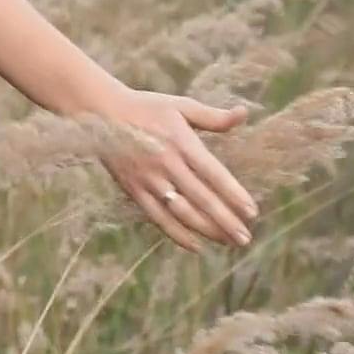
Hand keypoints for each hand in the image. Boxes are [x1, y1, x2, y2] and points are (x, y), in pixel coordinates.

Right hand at [86, 89, 256, 252]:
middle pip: (201, 198)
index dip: (233, 194)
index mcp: (180, 142)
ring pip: (182, 211)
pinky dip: (177, 234)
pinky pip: (158, 217)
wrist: (100, 112)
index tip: (252, 212)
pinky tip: (196, 246)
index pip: (213, 173)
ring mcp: (148, 179)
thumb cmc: (146, 107)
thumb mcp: (180, 106)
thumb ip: (213, 117)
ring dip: (207, 230)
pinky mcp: (134, 190)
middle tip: (245, 238)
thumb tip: (244, 113)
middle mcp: (165, 163)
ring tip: (229, 242)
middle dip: (225, 221)